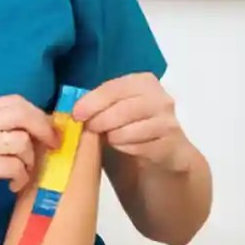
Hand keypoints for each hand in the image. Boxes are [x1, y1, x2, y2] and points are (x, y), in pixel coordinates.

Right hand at [0, 95, 58, 238]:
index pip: (14, 101)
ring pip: (22, 140)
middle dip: (43, 128)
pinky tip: (12, 186)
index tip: (48, 130)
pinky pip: (16, 166)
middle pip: (21, 112)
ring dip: (29, 159)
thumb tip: (38, 126)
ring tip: (20, 172)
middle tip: (52, 145)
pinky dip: (21, 177)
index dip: (37, 114)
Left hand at [72, 73, 190, 172]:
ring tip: (107, 140)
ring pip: (132, 128)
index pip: (115, 87)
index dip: (93, 101)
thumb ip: (99, 107)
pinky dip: (126, 148)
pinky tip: (121, 149)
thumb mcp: (113, 114)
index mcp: (144, 82)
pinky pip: (142, 147)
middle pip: (124, 107)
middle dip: (102, 119)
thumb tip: (73, 109)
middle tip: (89, 129)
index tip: (77, 114)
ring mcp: (168, 123)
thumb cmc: (131, 132)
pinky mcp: (170, 146)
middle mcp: (160, 99)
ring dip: (114, 135)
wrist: (160, 162)